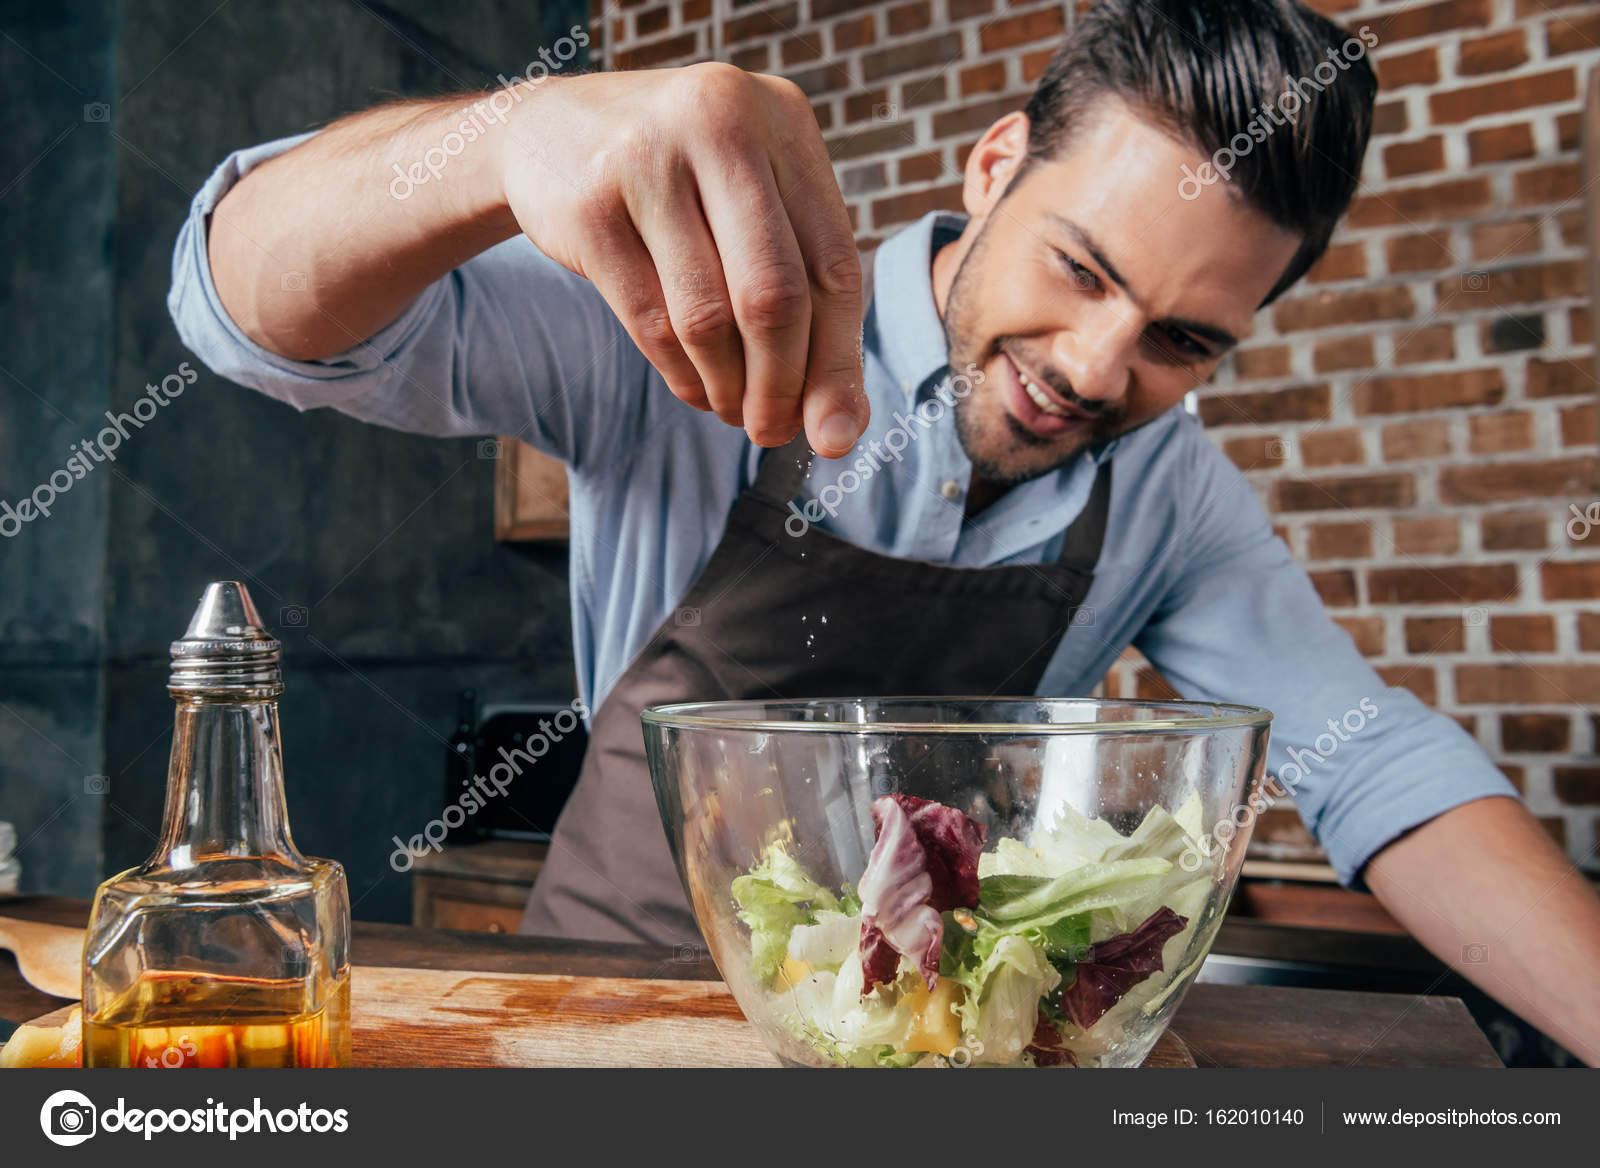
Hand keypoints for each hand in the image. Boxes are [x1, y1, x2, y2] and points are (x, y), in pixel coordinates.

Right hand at [496, 63, 868, 456]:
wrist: (549, 130)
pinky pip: (652, 322)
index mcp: (781, 120)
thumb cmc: (681, 185)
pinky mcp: (589, 206)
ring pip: (708, 318)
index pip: (834, 264)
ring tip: (731, 408)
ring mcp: (647, 160)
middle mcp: (720, 122)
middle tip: (772, 432)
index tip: (836, 434)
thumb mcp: (751, 207)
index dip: (838, 361)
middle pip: (774, 294)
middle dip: (780, 385)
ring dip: (727, 386)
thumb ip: (806, 296)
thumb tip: (839, 429)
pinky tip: (694, 387)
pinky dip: (681, 374)